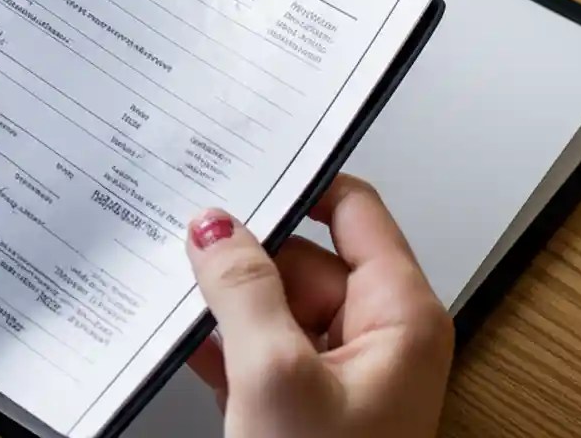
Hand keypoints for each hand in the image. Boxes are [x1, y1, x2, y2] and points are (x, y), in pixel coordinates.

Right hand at [184, 174, 453, 437]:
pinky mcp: (310, 408)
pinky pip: (267, 354)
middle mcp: (381, 339)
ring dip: (231, 310)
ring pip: (278, 309)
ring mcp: (344, 375)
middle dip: (248, 263)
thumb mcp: (275, 376)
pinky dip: (229, 348)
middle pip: (305, 262)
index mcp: (400, 316)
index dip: (300, 187)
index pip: (354, 212)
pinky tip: (186, 342)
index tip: (242, 171)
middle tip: (188, 257)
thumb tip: (216, 228)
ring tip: (179, 303)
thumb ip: (245, 291)